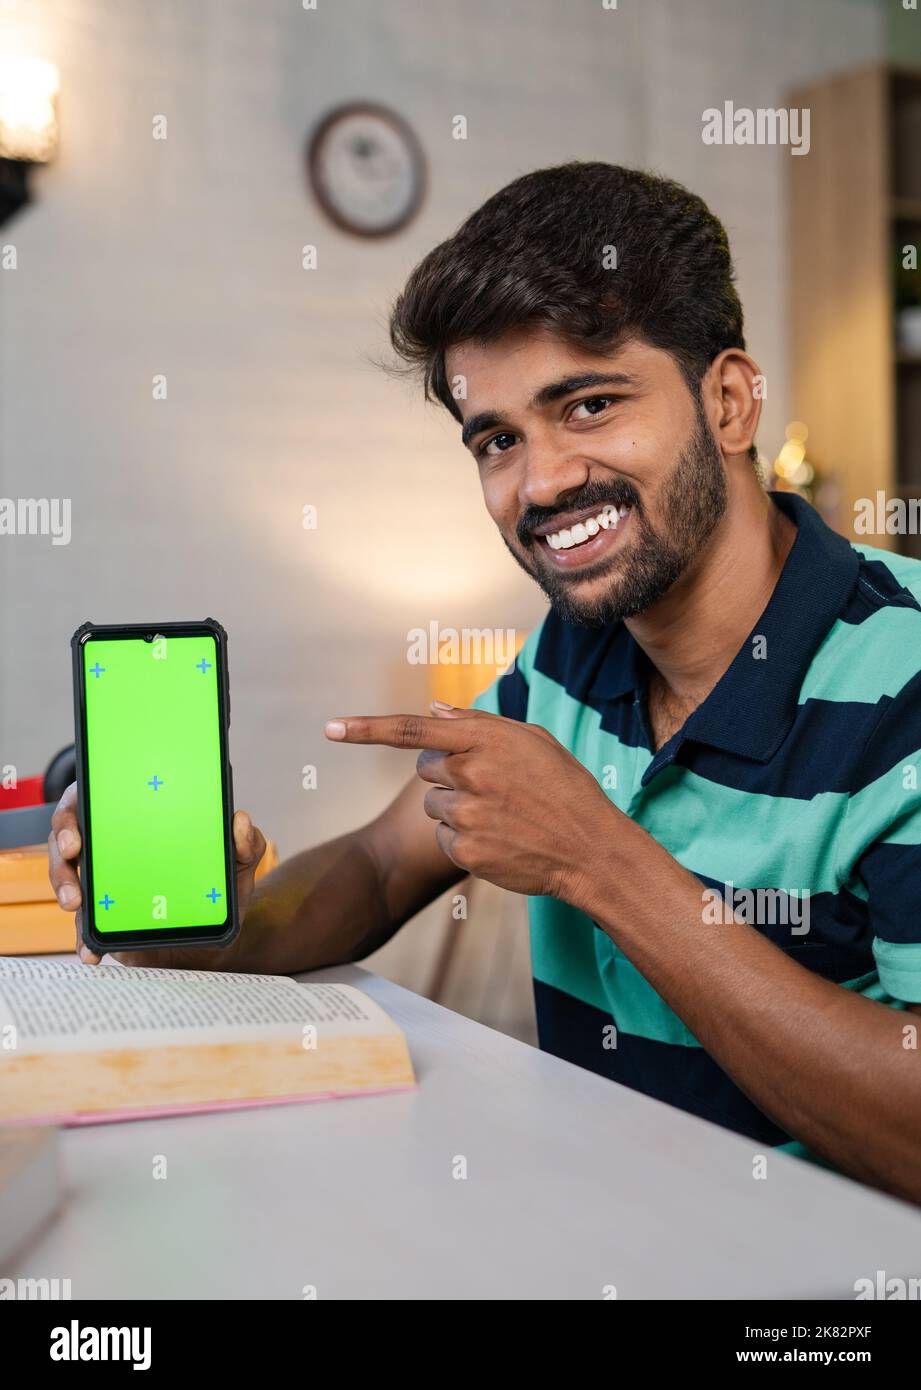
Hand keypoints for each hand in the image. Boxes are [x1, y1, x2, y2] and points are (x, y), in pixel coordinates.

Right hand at [48, 782, 266, 967]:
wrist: (214, 939)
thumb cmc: (218, 889)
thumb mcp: (238, 865)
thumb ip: (247, 842)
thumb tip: (241, 821)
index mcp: (139, 819)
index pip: (100, 795)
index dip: (83, 798)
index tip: (85, 811)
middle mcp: (113, 846)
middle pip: (70, 831)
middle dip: (63, 840)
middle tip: (73, 851)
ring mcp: (101, 882)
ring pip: (66, 875)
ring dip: (63, 885)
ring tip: (76, 903)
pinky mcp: (101, 917)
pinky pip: (82, 925)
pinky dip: (83, 939)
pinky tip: (90, 951)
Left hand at [325, 703, 617, 899]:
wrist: (591, 849)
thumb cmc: (565, 789)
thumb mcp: (533, 741)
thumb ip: (480, 724)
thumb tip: (434, 710)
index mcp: (486, 739)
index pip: (413, 729)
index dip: (366, 728)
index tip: (331, 727)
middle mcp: (471, 772)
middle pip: (425, 769)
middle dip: (447, 775)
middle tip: (490, 788)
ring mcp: (466, 813)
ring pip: (433, 806)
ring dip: (456, 809)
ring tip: (501, 816)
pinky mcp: (465, 849)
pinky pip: (444, 838)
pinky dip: (464, 840)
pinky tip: (500, 840)